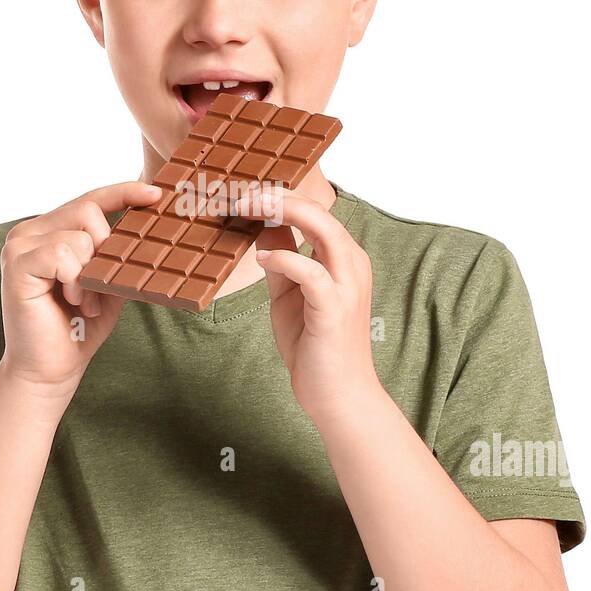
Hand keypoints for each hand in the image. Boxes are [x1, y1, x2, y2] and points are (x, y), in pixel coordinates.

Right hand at [0, 180, 162, 398]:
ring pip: (79, 235)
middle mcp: (31, 231)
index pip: (90, 199)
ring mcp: (19, 245)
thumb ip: (119, 252)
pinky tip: (72, 300)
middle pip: (87, 208)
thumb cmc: (80, 326)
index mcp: (50, 230)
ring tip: (85, 301)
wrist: (52, 368)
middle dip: (107, 246)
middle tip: (102, 284)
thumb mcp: (109, 281)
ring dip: (91, 274)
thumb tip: (150, 226)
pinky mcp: (16, 265)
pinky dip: (76, 280)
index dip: (123, 192)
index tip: (155, 194)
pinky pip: (62, 254)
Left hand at [235, 185, 383, 422]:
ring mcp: (347, 285)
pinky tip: (261, 260)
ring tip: (246, 210)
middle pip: (319, 212)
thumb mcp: (289, 294)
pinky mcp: (335, 308)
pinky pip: (312, 272)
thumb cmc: (315, 345)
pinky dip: (285, 259)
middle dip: (277, 197)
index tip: (243, 195)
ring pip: (324, 230)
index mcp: (343, 258)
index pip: (315, 212)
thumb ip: (281, 261)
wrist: (337, 395)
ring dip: (283, 213)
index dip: (278, 198)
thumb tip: (262, 229)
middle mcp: (352, 264)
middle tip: (239, 195)